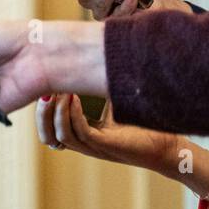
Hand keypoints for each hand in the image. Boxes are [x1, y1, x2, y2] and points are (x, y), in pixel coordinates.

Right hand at [40, 94, 173, 164]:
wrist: (168, 146)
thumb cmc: (143, 125)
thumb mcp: (112, 104)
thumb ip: (95, 91)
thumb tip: (83, 62)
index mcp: (80, 134)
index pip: (48, 127)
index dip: (41, 110)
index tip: (41, 86)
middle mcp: (82, 143)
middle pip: (46, 135)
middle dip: (40, 113)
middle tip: (42, 90)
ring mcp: (92, 147)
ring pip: (59, 135)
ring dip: (55, 112)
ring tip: (57, 92)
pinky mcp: (105, 146)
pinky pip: (80, 133)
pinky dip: (72, 115)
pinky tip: (74, 98)